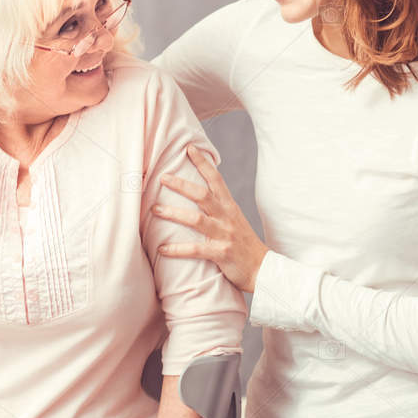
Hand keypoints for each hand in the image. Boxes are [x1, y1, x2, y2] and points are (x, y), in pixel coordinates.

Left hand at [152, 148, 267, 292]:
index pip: (216, 179)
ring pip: (196, 220)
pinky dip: (177, 249)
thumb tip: (198, 195)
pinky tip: (162, 249)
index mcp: (230, 207)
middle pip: (202, 195)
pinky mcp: (221, 254)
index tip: (189, 148)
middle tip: (162, 177)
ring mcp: (224, 235)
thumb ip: (218, 208)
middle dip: (181, 185)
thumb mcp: (234, 220)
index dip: (203, 163)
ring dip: (173, 214)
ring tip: (154, 210)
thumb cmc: (244, 244)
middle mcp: (227, 217)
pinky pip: (196, 249)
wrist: (262, 269)